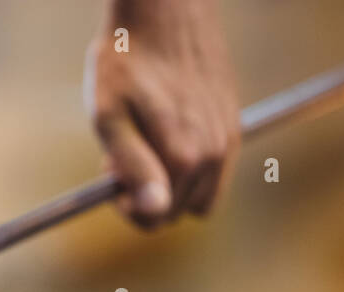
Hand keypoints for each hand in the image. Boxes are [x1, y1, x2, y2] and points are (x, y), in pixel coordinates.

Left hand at [85, 0, 239, 226]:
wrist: (164, 9)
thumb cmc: (126, 60)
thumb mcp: (109, 117)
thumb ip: (132, 169)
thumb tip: (154, 212)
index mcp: (184, 158)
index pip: (156, 219)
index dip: (128, 204)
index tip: (112, 172)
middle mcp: (214, 155)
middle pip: (178, 210)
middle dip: (149, 192)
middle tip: (127, 150)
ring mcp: (228, 140)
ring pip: (199, 194)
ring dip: (171, 180)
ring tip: (148, 140)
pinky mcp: (233, 124)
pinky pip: (214, 170)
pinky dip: (191, 162)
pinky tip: (170, 127)